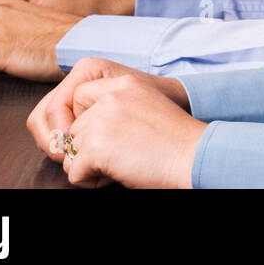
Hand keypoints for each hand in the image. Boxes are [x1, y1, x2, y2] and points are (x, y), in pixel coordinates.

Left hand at [28, 59, 200, 188]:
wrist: (193, 156)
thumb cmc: (174, 141)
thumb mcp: (145, 107)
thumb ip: (114, 108)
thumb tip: (73, 136)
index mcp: (123, 83)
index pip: (78, 97)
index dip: (85, 123)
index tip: (103, 139)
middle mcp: (110, 96)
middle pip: (73, 128)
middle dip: (88, 149)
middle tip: (119, 156)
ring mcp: (102, 119)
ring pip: (70, 151)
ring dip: (89, 165)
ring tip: (120, 165)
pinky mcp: (97, 145)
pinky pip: (74, 172)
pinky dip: (90, 181)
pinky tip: (117, 174)